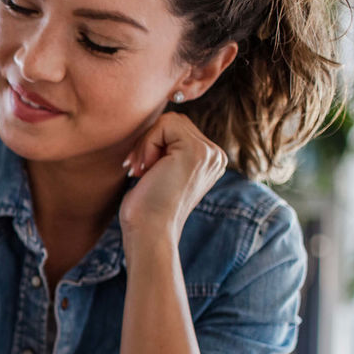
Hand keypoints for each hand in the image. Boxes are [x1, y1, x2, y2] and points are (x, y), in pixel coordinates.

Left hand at [118, 112, 227, 246]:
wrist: (150, 232)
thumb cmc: (146, 208)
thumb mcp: (161, 172)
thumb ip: (166, 150)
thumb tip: (152, 128)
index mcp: (209, 160)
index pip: (177, 129)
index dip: (152, 144)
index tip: (141, 171)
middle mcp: (215, 155)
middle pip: (173, 122)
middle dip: (147, 142)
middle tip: (138, 170)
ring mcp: (209, 153)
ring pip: (168, 121)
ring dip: (145, 145)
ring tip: (142, 171)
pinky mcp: (196, 151)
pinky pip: (164, 124)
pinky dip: (146, 144)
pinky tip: (146, 169)